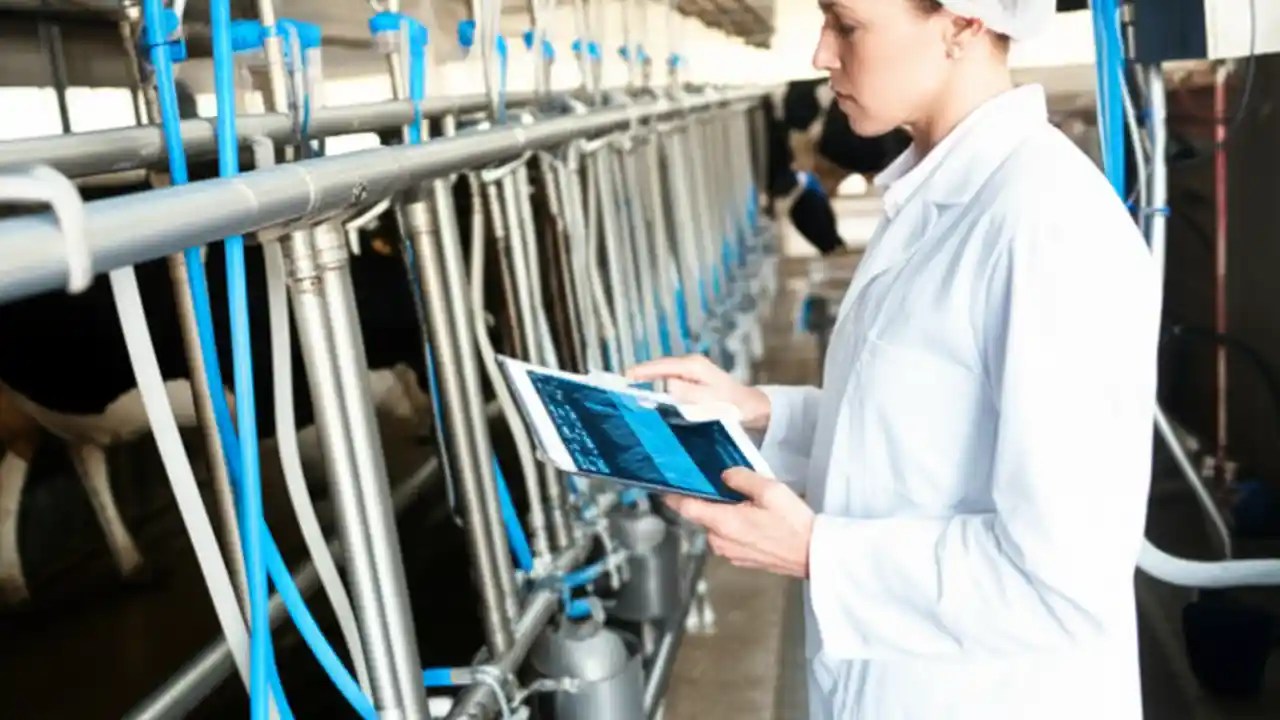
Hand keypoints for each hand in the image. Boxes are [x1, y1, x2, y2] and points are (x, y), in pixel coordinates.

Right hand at [626, 355, 770, 430]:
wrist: (752, 408)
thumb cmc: (733, 405)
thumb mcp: (711, 400)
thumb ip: (689, 392)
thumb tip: (667, 384)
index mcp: (692, 365)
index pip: (659, 366)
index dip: (640, 372)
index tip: (623, 379)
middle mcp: (689, 364)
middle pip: (657, 369)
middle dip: (639, 378)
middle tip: (619, 391)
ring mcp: (690, 371)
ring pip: (661, 376)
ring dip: (647, 385)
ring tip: (628, 397)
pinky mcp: (691, 381)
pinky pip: (668, 384)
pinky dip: (657, 390)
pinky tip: (648, 402)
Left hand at [665, 469, 814, 578]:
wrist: (814, 555)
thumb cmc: (793, 523)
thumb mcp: (770, 490)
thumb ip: (742, 478)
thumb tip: (725, 475)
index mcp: (723, 522)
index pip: (686, 508)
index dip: (674, 496)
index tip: (664, 487)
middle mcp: (720, 541)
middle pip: (703, 516)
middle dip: (713, 502)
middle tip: (734, 490)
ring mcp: (730, 553)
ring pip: (717, 528)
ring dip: (727, 516)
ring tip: (753, 507)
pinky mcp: (740, 560)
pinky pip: (729, 539)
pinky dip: (736, 529)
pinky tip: (757, 523)